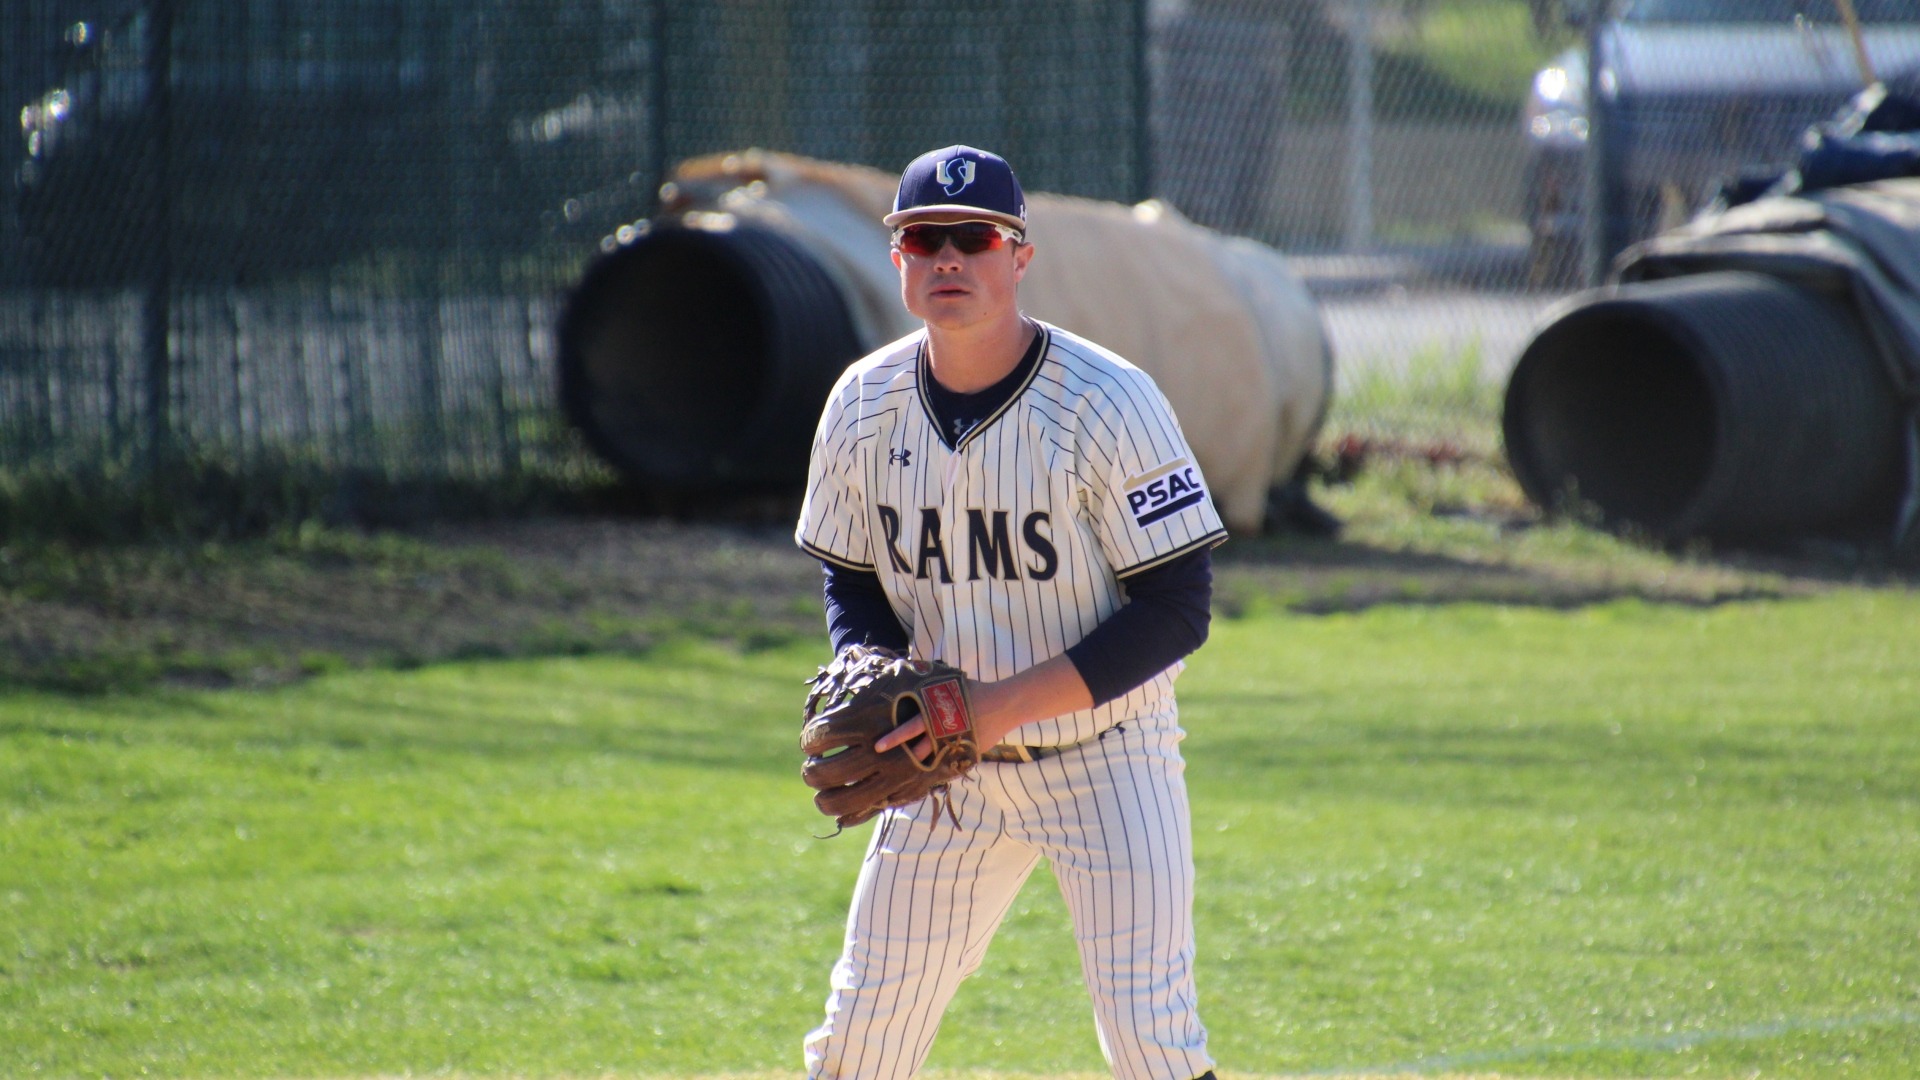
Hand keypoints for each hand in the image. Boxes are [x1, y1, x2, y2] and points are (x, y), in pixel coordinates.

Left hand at [876, 655, 1093, 759]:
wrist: (1003, 705)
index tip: (878, 746)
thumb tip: (911, 674)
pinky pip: (949, 763)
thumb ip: (931, 690)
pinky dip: (939, 768)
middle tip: (888, 766)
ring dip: (920, 765)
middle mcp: (943, 732)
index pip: (910, 728)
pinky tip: (929, 774)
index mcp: (936, 715)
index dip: (894, 737)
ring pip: (932, 759)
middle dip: (904, 758)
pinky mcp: (966, 754)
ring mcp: (955, 745)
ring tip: (906, 773)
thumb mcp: (949, 685)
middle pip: (919, 750)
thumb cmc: (974, 691)